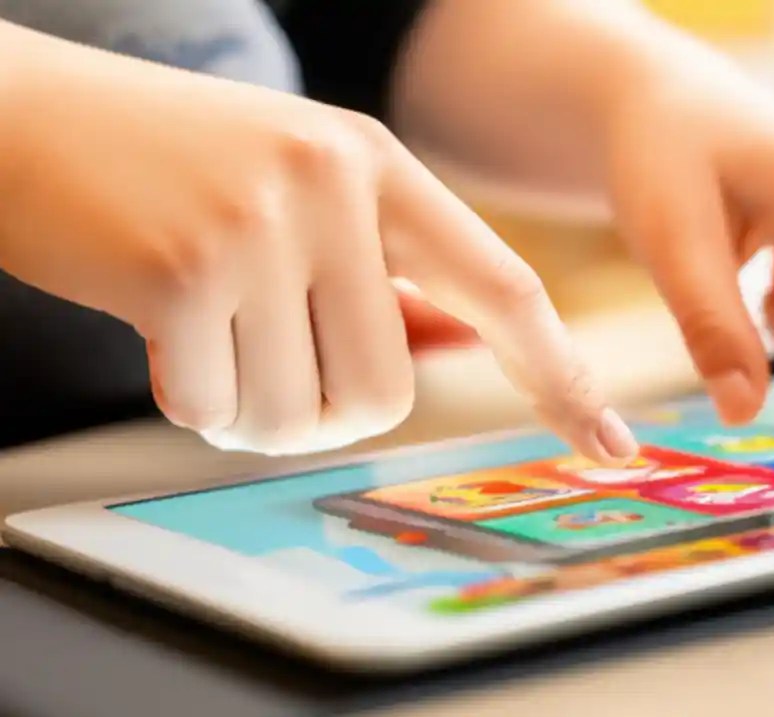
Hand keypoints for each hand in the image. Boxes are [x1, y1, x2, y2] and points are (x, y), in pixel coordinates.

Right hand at [0, 23, 635, 460]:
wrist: (22, 114)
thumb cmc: (169, 167)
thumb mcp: (297, 180)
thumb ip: (375, 258)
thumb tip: (438, 343)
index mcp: (379, 164)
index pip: (503, 285)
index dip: (559, 372)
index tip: (607, 437)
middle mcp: (335, 186)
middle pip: (385, 389)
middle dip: (321, 410)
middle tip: (262, 363)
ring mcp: (262, 223)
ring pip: (301, 411)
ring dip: (250, 409)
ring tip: (204, 332)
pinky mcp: (183, 271)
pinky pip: (216, 409)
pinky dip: (187, 397)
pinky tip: (154, 329)